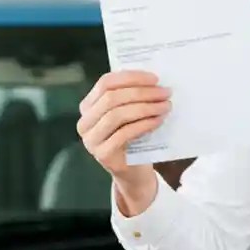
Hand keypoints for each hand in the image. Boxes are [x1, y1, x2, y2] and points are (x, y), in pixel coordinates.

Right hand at [76, 70, 171, 212]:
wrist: (133, 171)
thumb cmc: (133, 137)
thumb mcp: (129, 114)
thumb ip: (132, 97)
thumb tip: (154, 80)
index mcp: (88, 106)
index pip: (106, 83)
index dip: (131, 77)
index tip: (155, 78)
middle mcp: (85, 122)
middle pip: (111, 98)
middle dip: (142, 92)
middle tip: (165, 93)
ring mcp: (91, 139)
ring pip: (117, 115)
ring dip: (145, 108)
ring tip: (165, 106)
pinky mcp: (103, 154)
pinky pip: (124, 134)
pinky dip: (143, 124)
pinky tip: (158, 120)